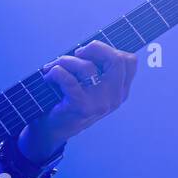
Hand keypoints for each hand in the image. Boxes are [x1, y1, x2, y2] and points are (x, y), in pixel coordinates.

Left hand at [19, 41, 137, 159]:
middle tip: (78, 53)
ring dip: (65, 61)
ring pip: (87, 67)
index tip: (90, 54)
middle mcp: (115, 98)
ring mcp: (100, 104)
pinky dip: (55, 72)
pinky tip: (49, 76)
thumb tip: (88, 46)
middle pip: (116, 60)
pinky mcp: (81, 107)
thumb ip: (98, 69)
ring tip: (54, 67)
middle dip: (94, 48)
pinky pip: (68, 79)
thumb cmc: (69, 101)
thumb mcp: (91, 87)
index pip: (129, 62)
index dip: (109, 49)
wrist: (53, 131)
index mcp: (120, 91)